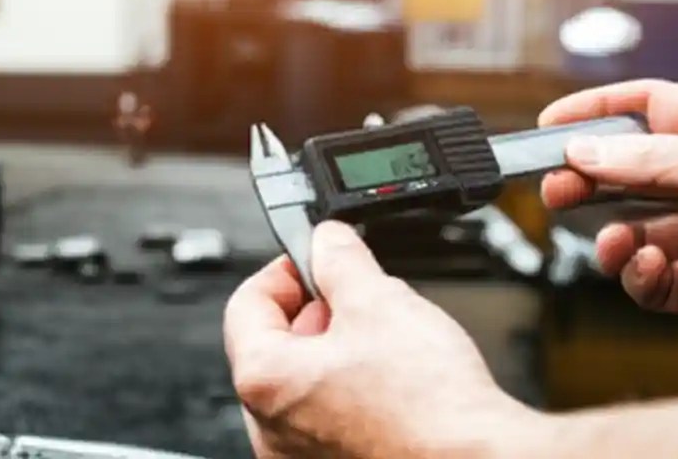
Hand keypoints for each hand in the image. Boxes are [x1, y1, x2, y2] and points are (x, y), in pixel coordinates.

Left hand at [223, 222, 539, 458]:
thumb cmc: (430, 408)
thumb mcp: (379, 302)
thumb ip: (340, 259)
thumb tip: (327, 240)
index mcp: (263, 380)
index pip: (247, 304)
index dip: (285, 271)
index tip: (313, 260)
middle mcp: (271, 430)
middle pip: (276, 347)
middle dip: (316, 314)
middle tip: (357, 298)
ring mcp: (300, 458)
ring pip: (305, 386)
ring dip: (336, 354)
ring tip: (385, 343)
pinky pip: (329, 420)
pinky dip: (352, 395)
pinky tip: (394, 385)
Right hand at [541, 79, 677, 353]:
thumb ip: (647, 158)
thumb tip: (583, 149)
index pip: (649, 107)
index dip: (599, 109)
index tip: (552, 122)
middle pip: (626, 169)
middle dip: (586, 179)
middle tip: (554, 187)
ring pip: (629, 229)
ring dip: (610, 237)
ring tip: (610, 242)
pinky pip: (647, 278)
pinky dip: (637, 274)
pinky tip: (648, 267)